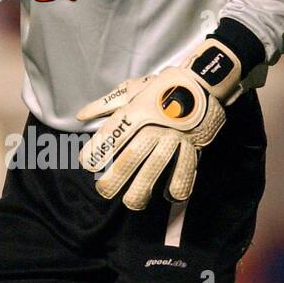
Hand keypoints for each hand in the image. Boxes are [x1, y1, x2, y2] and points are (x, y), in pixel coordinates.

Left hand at [75, 40, 241, 209]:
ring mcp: (175, 137)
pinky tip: (168, 197)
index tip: (88, 165)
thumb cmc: (163, 86)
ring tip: (132, 203)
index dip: (98, 151)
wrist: (203, 80)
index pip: (113, 134)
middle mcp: (154, 125)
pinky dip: (179, 184)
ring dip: (143, 188)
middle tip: (104, 191)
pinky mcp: (193, 144)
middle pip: (132, 155)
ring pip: (157, 166)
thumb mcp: (133, 88)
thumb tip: (80, 116)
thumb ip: (105, 104)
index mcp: (137, 110)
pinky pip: (186, 168)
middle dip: (116, 177)